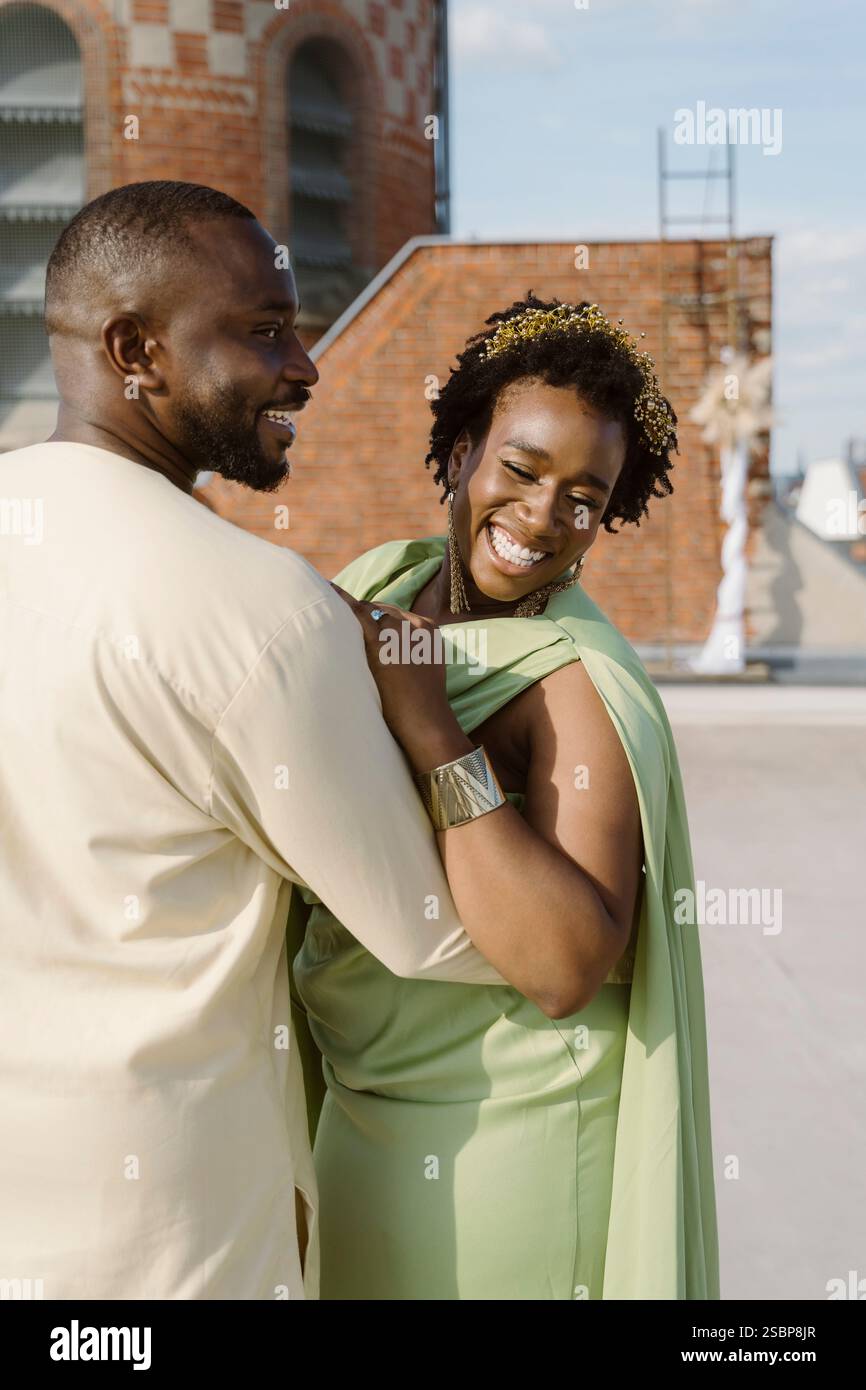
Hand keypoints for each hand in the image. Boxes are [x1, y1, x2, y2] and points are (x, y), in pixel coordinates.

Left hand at [330, 583, 469, 769]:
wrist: (425, 720)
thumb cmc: (422, 705)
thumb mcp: (425, 669)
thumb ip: (411, 653)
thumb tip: (393, 652)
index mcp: (428, 630)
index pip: (395, 615)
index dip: (375, 618)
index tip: (359, 622)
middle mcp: (415, 624)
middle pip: (381, 611)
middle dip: (361, 615)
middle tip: (338, 614)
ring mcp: (398, 630)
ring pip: (368, 611)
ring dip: (349, 612)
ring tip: (327, 599)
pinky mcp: (381, 640)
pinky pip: (358, 614)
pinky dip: (342, 603)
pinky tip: (327, 594)